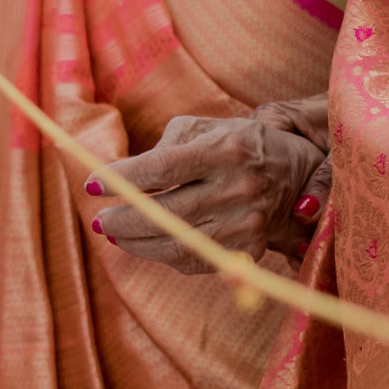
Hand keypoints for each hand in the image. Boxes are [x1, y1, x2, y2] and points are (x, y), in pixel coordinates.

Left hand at [88, 100, 332, 269]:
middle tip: (99, 219)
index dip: (122, 179)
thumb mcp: (207, 128)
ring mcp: (246, 223)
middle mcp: (239, 188)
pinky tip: (146, 243)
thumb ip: (166, 146)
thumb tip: (123, 176)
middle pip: (166, 213)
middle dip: (123, 219)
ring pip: (176, 243)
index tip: (92, 184)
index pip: (161, 168)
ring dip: (136, 243)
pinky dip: (163, 254)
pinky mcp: (248, 250)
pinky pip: (194, 260)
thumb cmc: (239, 144)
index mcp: (226, 149)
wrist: (296, 175)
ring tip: (114, 233)